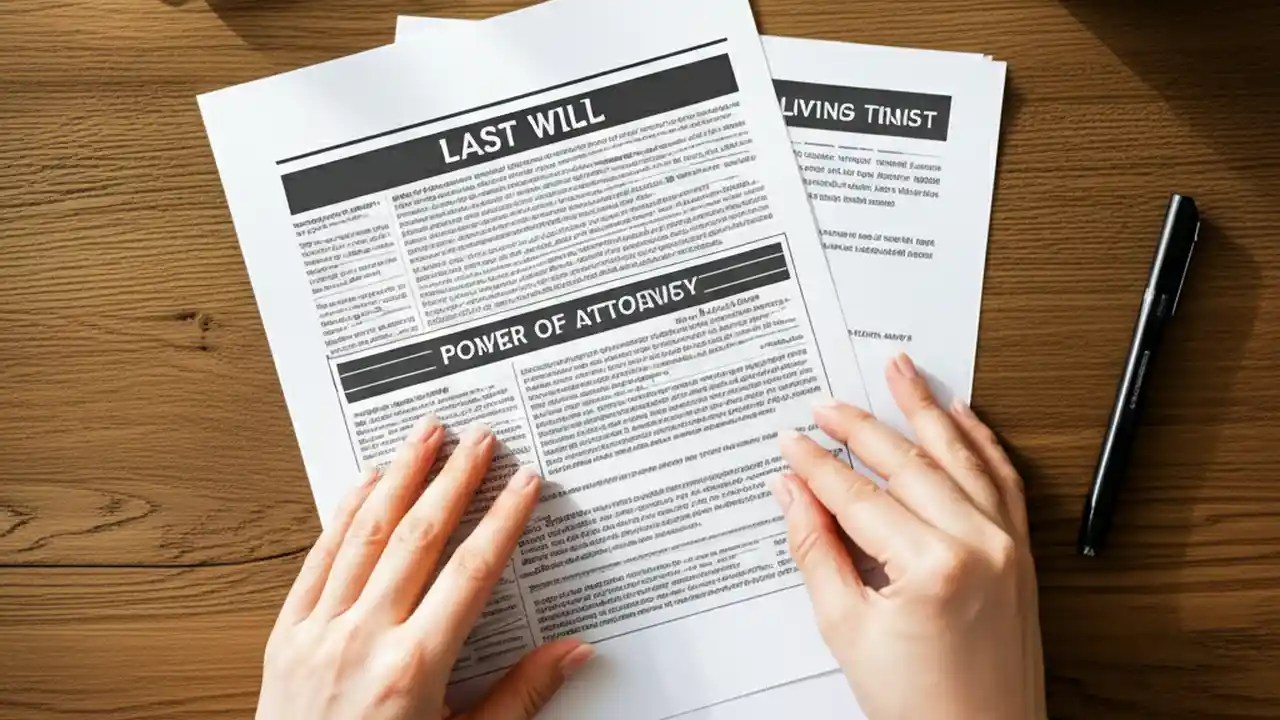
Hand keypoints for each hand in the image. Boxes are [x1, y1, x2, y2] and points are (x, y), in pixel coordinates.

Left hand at [258, 418, 593, 719]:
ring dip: (399, 476)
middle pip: (419, 537)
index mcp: (413, 667)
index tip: (524, 483)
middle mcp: (364, 638)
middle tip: (480, 437)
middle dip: (454, 479)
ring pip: (365, 534)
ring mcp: (320, 632)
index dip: (503, 520)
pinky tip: (363, 482)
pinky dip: (342, 514)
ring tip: (424, 434)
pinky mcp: (287, 634)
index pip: (471, 572)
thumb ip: (520, 695)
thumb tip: (574, 653)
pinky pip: (318, 559)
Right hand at [773, 354, 1044, 719]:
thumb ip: (816, 551)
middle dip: (861, 426)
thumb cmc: (921, 707)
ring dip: (927, 409)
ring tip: (901, 370)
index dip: (816, 465)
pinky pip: (1004, 479)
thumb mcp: (848, 630)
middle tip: (827, 404)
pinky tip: (962, 415)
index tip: (791, 443)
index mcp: (932, 566)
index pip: (857, 496)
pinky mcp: (1021, 553)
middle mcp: (979, 545)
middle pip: (907, 463)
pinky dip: (982, 441)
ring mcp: (1007, 546)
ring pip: (961, 456)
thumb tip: (793, 495)